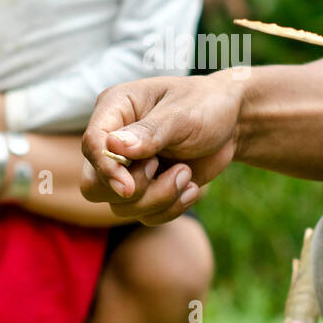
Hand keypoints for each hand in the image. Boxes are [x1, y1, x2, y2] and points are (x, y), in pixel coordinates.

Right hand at [80, 72, 242, 225]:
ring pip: (121, 206)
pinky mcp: (145, 189)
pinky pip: (145, 216)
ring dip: (160, 198)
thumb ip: (149, 132)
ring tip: (187, 174)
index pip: (92, 143)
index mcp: (115, 108)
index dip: (105, 169)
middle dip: (133, 189)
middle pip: (94, 184)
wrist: (231, 123)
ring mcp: (127, 168)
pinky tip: (191, 188)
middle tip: (167, 168)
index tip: (128, 188)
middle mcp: (113, 141)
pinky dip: (170, 208)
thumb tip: (113, 145)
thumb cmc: (206, 106)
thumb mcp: (182, 115)